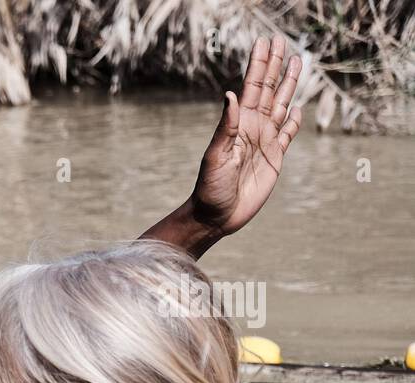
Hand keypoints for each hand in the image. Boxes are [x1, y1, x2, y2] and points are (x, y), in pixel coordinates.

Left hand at [189, 35, 302, 236]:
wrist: (217, 216)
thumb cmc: (210, 188)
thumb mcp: (216, 157)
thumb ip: (226, 127)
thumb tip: (231, 95)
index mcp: (239, 124)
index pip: (252, 87)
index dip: (259, 64)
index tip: (265, 41)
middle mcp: (253, 128)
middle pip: (269, 89)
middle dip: (275, 65)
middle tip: (281, 40)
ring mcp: (265, 142)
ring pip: (281, 106)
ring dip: (289, 85)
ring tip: (297, 62)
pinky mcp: (275, 158)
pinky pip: (287, 134)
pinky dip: (294, 121)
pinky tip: (297, 108)